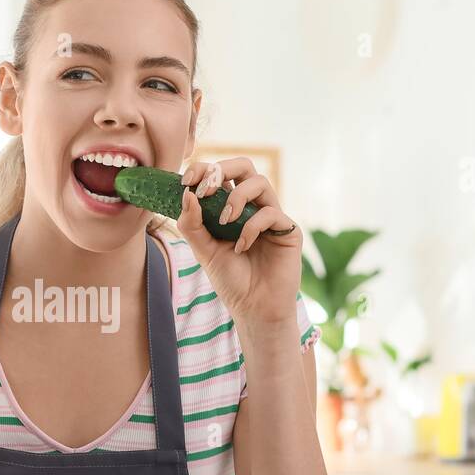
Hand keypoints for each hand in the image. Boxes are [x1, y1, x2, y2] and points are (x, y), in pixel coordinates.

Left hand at [176, 158, 302, 327]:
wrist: (253, 308)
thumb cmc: (230, 280)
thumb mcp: (203, 251)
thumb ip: (192, 225)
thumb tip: (187, 194)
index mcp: (232, 207)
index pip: (222, 175)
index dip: (205, 170)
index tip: (186, 180)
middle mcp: (253, 207)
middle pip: (245, 166)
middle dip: (223, 168)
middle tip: (207, 186)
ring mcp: (272, 216)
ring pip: (260, 182)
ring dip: (237, 198)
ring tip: (224, 221)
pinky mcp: (288, 230)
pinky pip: (271, 213)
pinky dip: (251, 226)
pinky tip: (242, 246)